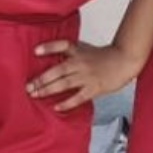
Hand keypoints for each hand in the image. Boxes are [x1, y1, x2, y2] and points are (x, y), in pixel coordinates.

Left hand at [26, 39, 140, 112]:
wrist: (125, 60)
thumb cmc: (106, 57)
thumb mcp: (87, 50)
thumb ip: (72, 55)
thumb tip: (55, 64)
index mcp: (79, 51)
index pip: (62, 45)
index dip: (49, 47)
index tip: (35, 51)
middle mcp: (81, 62)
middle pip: (57, 70)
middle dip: (41, 79)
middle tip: (28, 87)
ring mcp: (87, 76)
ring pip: (64, 83)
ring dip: (48, 90)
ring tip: (35, 95)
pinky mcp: (94, 88)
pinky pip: (78, 97)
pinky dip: (67, 103)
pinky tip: (56, 107)